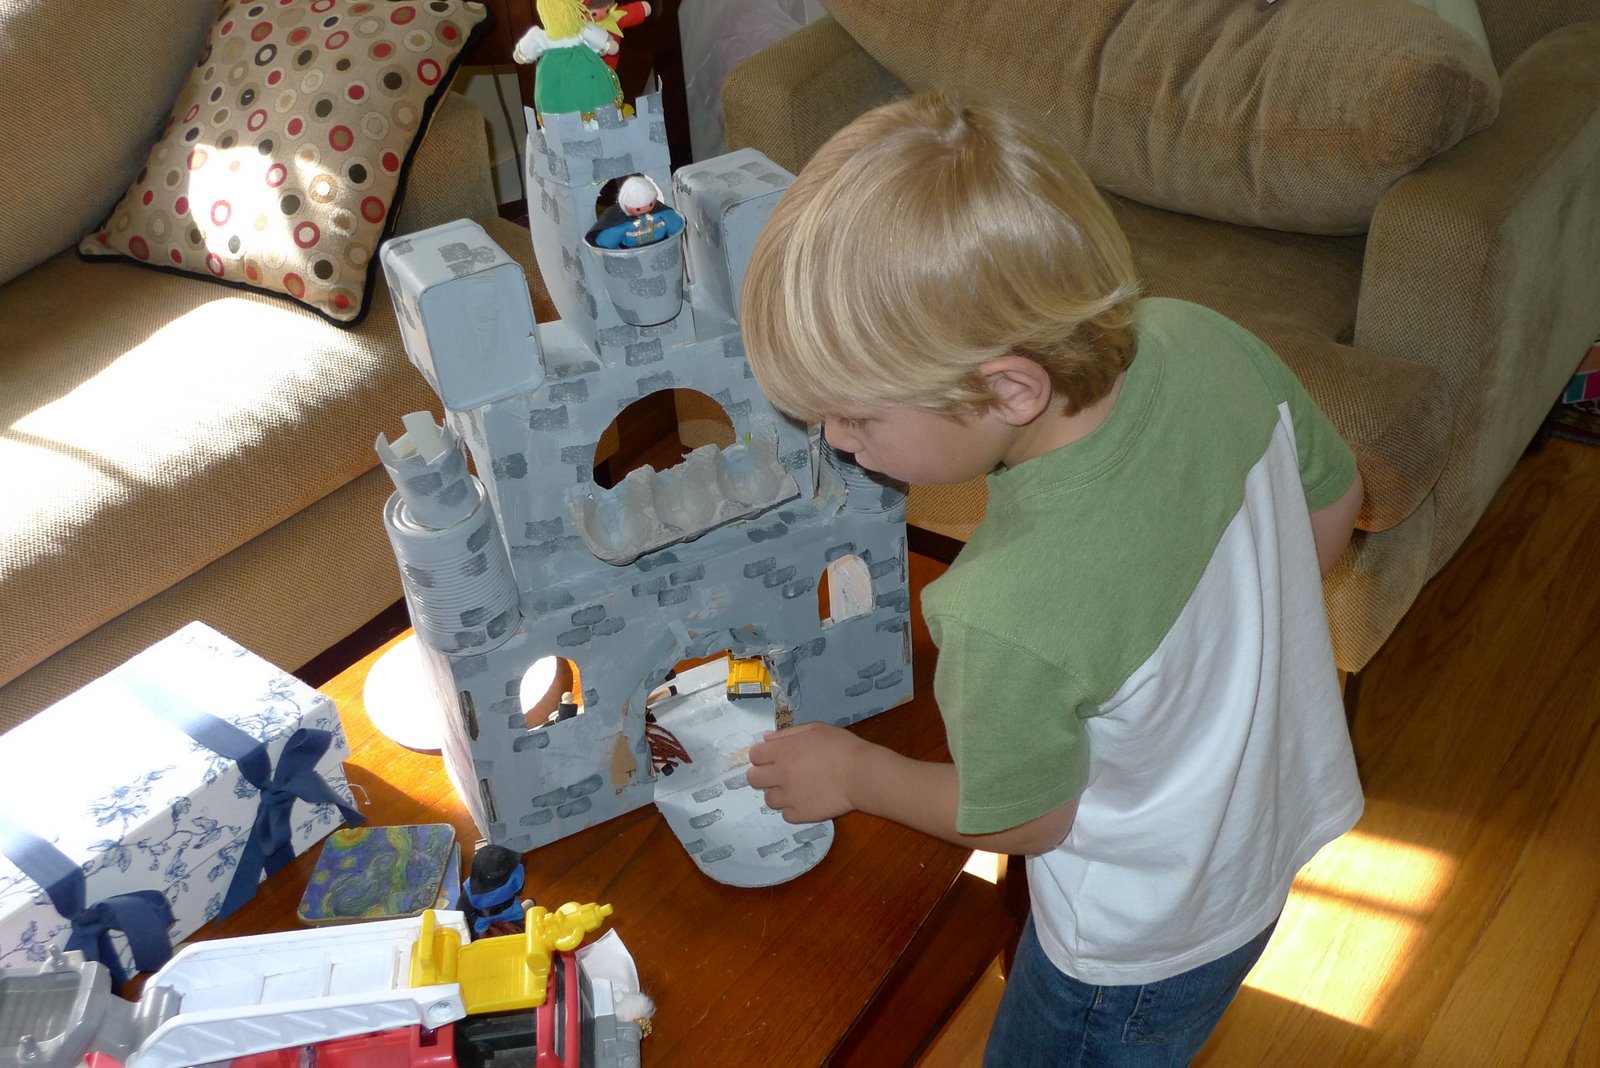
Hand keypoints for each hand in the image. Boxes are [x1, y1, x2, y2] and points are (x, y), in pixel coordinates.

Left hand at [747, 722, 866, 823]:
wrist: (860, 773)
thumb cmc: (841, 746)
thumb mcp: (815, 729)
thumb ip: (787, 733)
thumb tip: (765, 738)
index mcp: (782, 751)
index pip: (754, 755)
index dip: (762, 756)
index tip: (773, 757)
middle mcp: (780, 774)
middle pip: (753, 779)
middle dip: (763, 776)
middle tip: (780, 775)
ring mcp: (789, 797)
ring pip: (769, 800)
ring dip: (779, 794)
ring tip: (797, 789)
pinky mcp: (800, 814)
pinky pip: (786, 815)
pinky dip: (793, 809)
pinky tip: (806, 801)